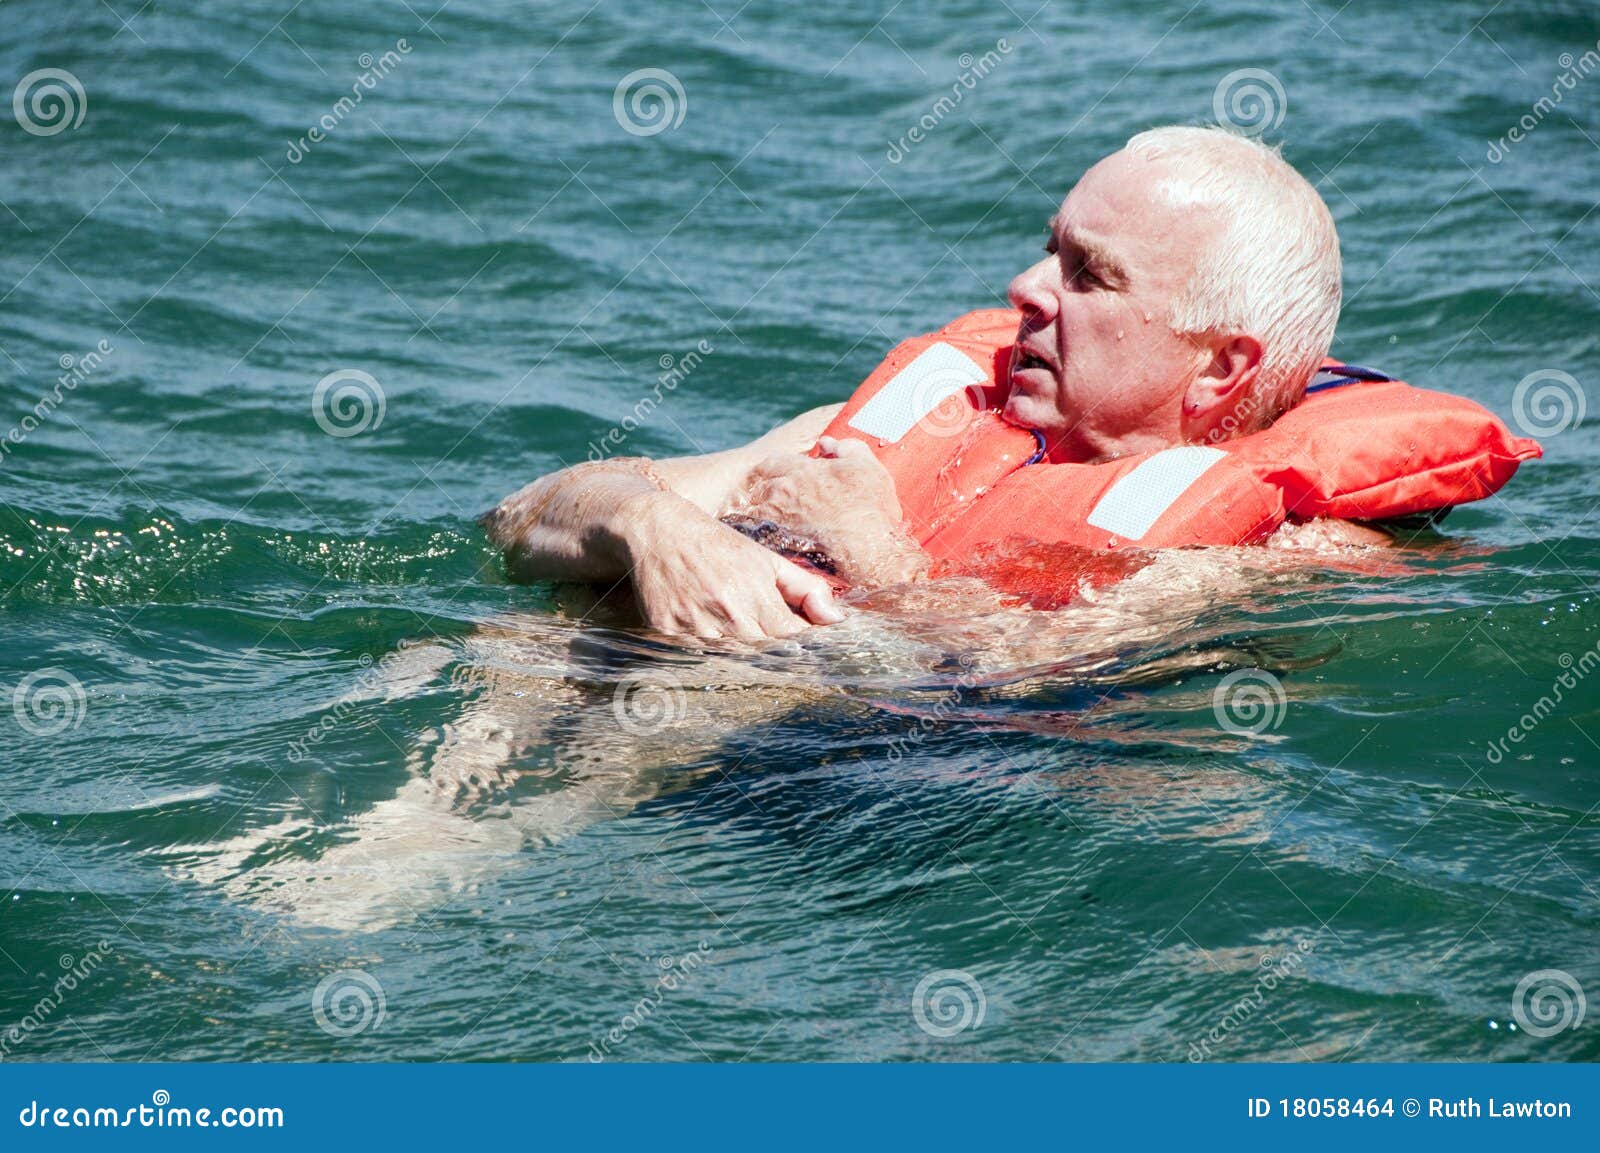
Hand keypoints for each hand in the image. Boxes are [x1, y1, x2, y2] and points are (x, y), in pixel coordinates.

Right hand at [620, 491, 843, 638]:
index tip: (806, 645)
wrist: (658, 529)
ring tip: (737, 641)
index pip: (793, 639)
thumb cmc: (717, 544)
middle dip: (775, 654)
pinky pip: (695, 659)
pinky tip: (708, 641)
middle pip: (765, 656)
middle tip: (776, 651)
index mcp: (755, 594)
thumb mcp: (766, 560)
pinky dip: (707, 657)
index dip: (803, 645)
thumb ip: (805, 589)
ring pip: (731, 663)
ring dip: (741, 659)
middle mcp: (726, 613)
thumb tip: (837, 618)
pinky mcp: (666, 633)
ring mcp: (694, 627)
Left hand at [740, 437, 926, 584]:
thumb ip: (846, 448)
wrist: (866, 552)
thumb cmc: (870, 509)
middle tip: (777, 497)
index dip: (775, 468)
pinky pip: (760, 535)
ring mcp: (778, 519)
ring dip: (763, 512)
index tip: (779, 474)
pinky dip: (763, 534)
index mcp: (801, 470)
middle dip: (766, 489)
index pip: (772, 462)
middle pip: (761, 486)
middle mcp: (783, 492)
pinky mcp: (778, 544)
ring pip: (758, 510)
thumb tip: (825, 443)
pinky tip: (775, 538)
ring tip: (774, 519)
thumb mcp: (867, 468)